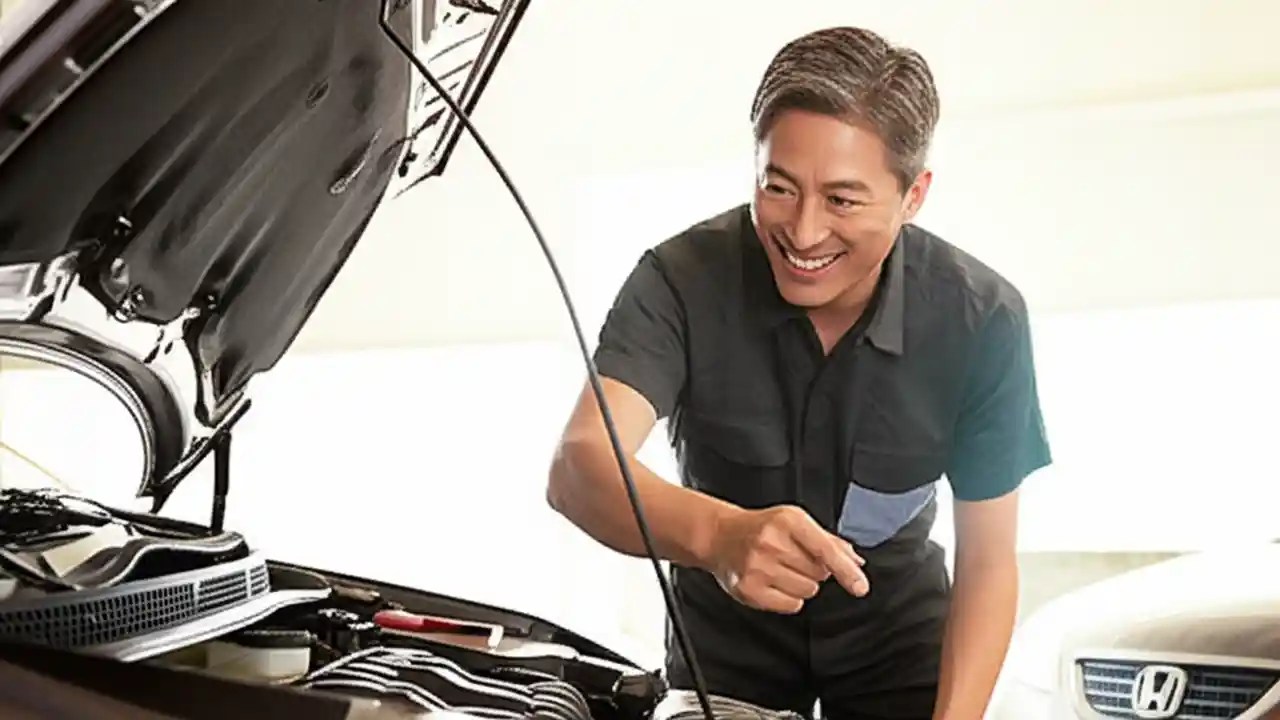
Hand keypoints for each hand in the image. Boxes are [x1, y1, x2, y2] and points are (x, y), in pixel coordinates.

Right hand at [708, 505, 869, 613]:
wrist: (720, 536)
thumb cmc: (761, 528)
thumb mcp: (794, 521)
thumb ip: (828, 541)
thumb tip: (856, 563)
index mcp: (788, 521)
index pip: (824, 550)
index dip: (845, 570)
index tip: (860, 587)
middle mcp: (771, 542)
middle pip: (819, 574)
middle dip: (815, 570)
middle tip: (794, 559)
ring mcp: (758, 567)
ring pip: (807, 591)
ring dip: (801, 584)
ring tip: (781, 569)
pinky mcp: (749, 590)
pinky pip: (791, 605)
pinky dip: (788, 598)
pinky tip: (774, 582)